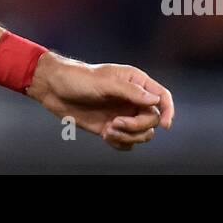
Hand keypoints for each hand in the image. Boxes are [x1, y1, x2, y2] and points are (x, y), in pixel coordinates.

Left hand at [27, 53, 174, 150]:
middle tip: (116, 123)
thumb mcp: (104, 83)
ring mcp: (123, 114)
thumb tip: (156, 100)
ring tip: (109, 131)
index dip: (168, 111)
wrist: (54, 89)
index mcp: (135, 82)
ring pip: (142, 134)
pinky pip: (127, 143)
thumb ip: (130, 91)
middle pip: (152, 120)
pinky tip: (105, 136)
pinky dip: (120, 143)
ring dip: (128, 137)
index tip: (165, 125)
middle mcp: (132, 99)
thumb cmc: (78, 79)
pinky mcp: (112, 127)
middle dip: (137, 126)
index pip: (162, 97)